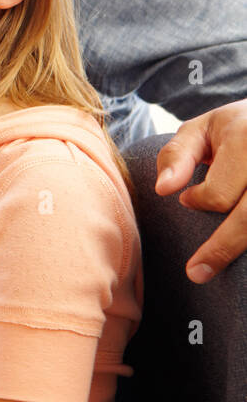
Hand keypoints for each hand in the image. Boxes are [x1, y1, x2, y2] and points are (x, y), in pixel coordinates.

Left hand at [154, 99, 246, 281]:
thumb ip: (176, 156)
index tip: (188, 200)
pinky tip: (241, 256)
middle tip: (195, 273)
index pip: (220, 193)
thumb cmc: (235, 128)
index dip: (199, 202)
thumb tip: (163, 189)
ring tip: (212, 270)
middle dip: (222, 248)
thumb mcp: (200, 130)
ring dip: (240, 247)